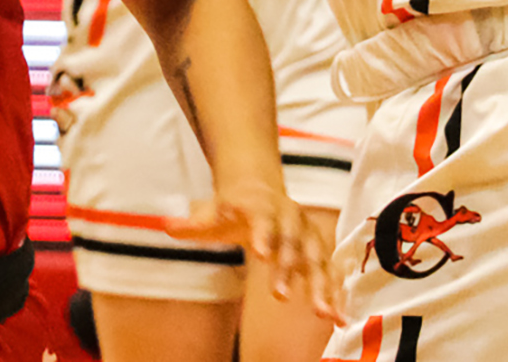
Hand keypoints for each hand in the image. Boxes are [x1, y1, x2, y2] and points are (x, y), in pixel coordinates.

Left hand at [166, 178, 342, 323]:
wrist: (260, 188)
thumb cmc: (234, 207)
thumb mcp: (214, 211)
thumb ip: (197, 223)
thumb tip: (168, 226)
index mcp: (264, 207)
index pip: (263, 219)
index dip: (263, 235)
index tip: (260, 253)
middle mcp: (291, 219)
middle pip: (292, 244)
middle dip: (289, 269)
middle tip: (281, 295)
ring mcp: (308, 235)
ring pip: (318, 261)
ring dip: (322, 287)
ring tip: (324, 314)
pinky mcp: (320, 252)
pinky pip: (331, 274)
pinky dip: (337, 294)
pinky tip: (339, 318)